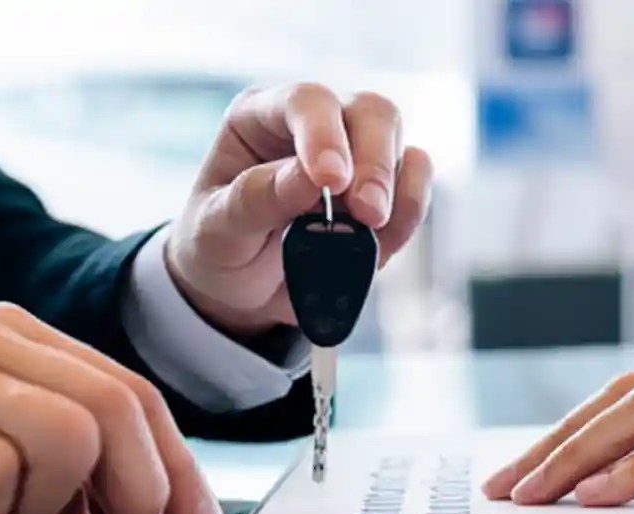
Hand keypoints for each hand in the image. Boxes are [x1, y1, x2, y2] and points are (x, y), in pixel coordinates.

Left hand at [166, 83, 433, 335]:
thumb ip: (257, 200)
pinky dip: (409, 211)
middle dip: (374, 162)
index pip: (306, 102)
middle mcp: (315, 126)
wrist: (241, 291)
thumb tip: (310, 178)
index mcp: (261, 117)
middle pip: (369, 112)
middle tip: (367, 214)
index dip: (324, 134)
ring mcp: (354, 156)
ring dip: (394, 189)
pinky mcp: (383, 192)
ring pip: (398, 142)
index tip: (330, 180)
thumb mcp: (217, 230)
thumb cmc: (219, 247)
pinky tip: (380, 239)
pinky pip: (416, 185)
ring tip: (369, 231)